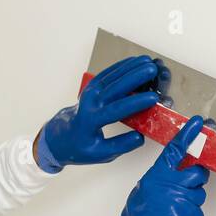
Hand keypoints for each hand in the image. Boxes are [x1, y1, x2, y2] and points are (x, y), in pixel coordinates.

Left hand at [34, 55, 159, 173]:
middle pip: (114, 87)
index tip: (152, 99)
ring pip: (112, 76)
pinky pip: (108, 73)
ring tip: (149, 62)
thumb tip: (140, 137)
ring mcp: (90, 93)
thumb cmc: (82, 146)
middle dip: (135, 77)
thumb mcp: (100, 154)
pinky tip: (135, 61)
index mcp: (90, 121)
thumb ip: (121, 146)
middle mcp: (89, 104)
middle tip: (153, 70)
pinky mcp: (92, 87)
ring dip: (131, 67)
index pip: (115, 110)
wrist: (63, 136)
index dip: (135, 103)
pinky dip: (122, 66)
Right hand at [105, 115, 210, 215]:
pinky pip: (197, 215)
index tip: (198, 123)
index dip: (189, 135)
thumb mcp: (144, 188)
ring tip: (172, 212)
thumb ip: (162, 178)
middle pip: (199, 174)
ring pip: (199, 197)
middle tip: (184, 190)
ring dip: (190, 203)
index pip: (176, 149)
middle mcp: (172, 186)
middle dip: (195, 181)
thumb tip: (177, 174)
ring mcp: (182, 202)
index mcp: (159, 175)